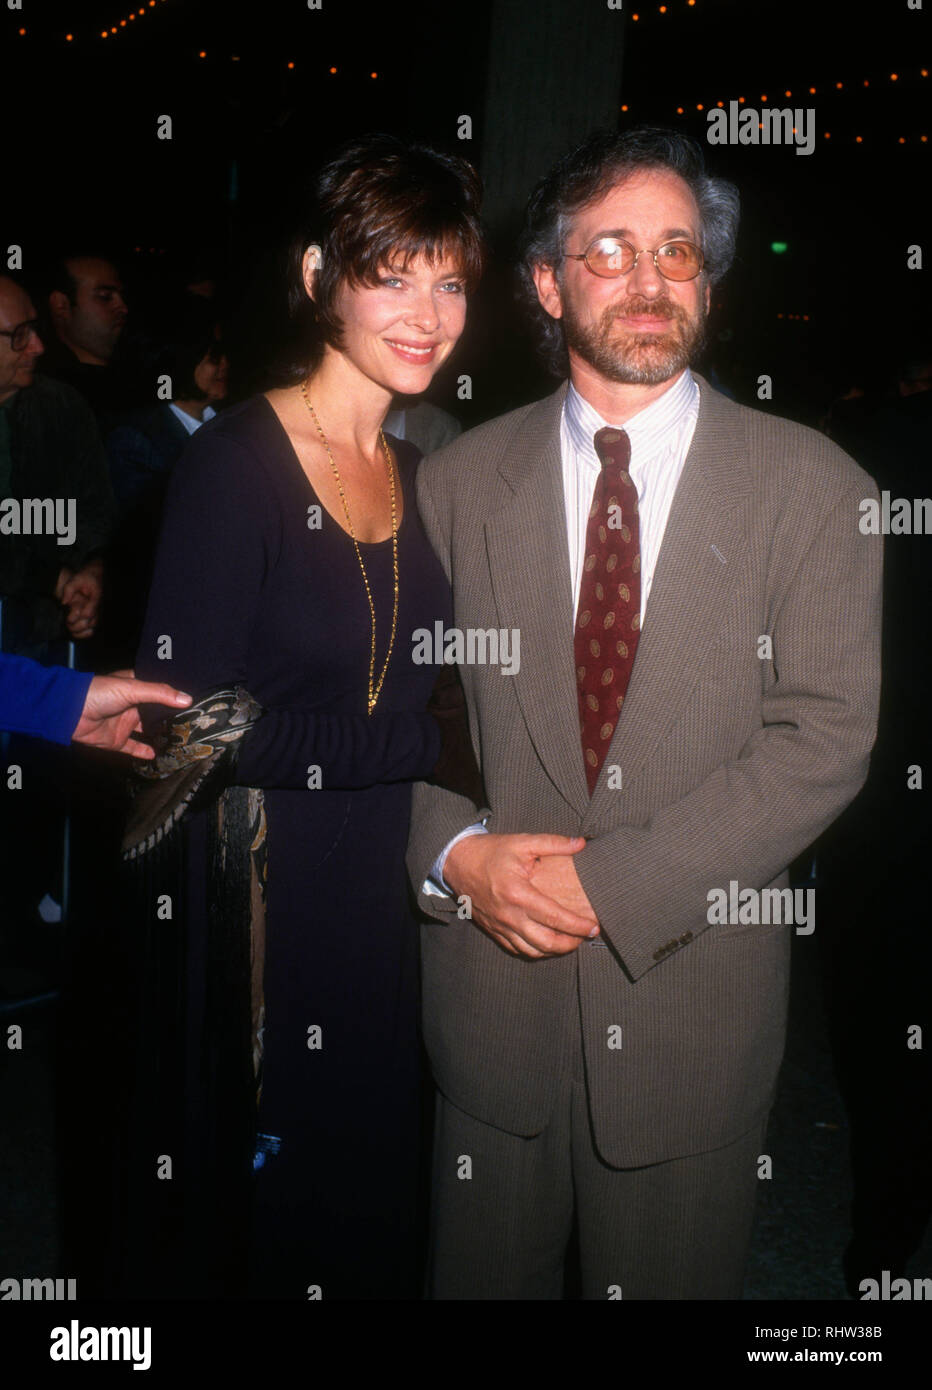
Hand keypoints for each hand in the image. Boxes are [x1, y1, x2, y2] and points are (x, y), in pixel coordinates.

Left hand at [59, 560, 103, 639]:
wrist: (96, 576)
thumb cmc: (86, 577)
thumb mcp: (76, 579)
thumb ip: (69, 589)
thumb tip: (63, 602)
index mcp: (96, 598)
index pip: (88, 613)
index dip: (77, 617)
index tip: (68, 618)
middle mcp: (99, 607)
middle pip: (90, 622)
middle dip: (77, 626)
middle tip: (67, 623)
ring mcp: (98, 612)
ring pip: (92, 627)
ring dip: (80, 631)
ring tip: (69, 629)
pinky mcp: (96, 616)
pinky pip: (92, 629)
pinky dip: (84, 634)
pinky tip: (75, 633)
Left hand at [71, 670, 191, 756]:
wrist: (69, 712)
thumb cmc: (99, 692)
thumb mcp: (133, 688)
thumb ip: (160, 694)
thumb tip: (188, 699)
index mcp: (136, 687)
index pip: (160, 691)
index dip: (175, 695)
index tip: (196, 700)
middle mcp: (132, 705)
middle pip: (157, 713)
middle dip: (172, 718)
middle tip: (195, 723)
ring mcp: (124, 723)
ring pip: (148, 731)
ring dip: (161, 736)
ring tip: (181, 740)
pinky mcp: (116, 740)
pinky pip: (134, 748)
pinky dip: (144, 751)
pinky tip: (158, 755)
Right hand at [443, 832, 598, 959]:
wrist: (457, 862)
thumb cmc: (491, 851)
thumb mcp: (522, 842)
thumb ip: (553, 843)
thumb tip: (581, 844)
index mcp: (518, 894)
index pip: (555, 917)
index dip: (578, 925)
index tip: (594, 926)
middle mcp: (509, 915)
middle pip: (546, 942)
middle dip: (571, 944)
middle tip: (586, 936)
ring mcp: (500, 926)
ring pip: (532, 951)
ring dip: (555, 950)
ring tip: (571, 942)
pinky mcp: (493, 931)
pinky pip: (517, 949)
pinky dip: (536, 951)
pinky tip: (547, 944)